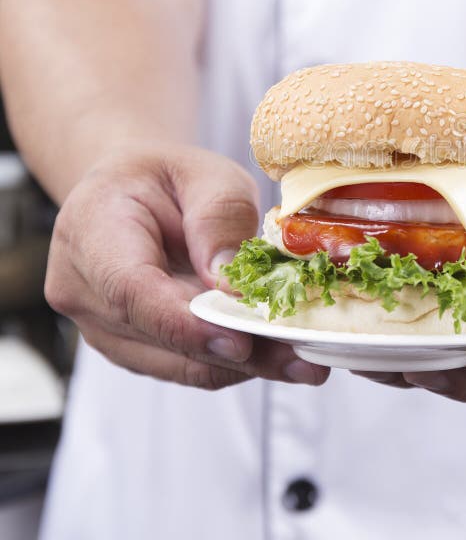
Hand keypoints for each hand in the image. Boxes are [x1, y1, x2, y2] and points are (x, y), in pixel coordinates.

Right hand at [45, 144, 329, 389]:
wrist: (132, 192)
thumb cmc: (168, 177)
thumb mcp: (205, 175)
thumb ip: (218, 220)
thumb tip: (233, 287)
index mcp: (92, 230)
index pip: (131, 291)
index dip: (186, 324)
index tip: (241, 342)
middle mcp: (83, 290)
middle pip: (159, 338)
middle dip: (235, 354)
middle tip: (303, 358)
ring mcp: (102, 326)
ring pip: (175, 364)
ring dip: (243, 367)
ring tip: (304, 362)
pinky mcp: (133, 346)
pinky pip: (183, 365)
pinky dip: (233, 364)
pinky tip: (280, 356)